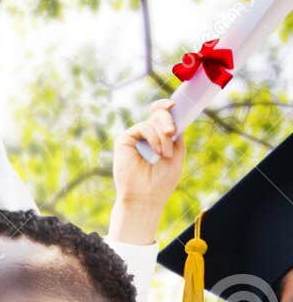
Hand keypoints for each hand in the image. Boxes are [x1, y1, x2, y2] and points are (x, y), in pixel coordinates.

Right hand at [109, 100, 182, 244]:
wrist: (146, 196)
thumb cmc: (162, 181)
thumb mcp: (177, 153)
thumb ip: (177, 135)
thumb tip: (176, 115)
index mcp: (159, 139)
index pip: (162, 117)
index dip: (166, 108)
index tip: (173, 105)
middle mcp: (147, 137)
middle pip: (158, 115)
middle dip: (168, 120)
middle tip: (172, 133)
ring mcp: (135, 139)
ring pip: (152, 121)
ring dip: (163, 136)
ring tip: (164, 155)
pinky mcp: (124, 141)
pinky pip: (142, 128)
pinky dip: (153, 137)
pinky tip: (156, 152)